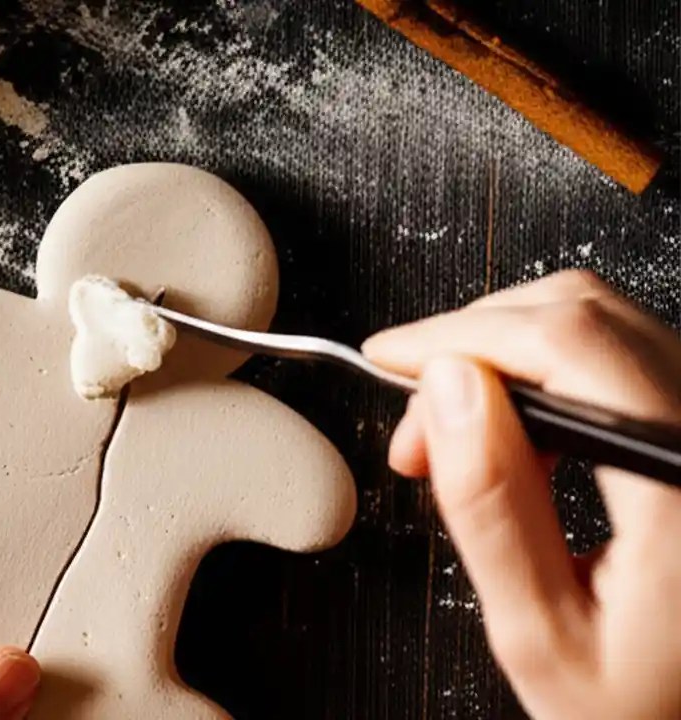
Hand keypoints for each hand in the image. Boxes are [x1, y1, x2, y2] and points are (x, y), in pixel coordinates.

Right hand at [363, 270, 680, 719]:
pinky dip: (552, 379)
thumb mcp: (544, 635)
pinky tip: (516, 440)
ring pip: (605, 327)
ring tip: (457, 441)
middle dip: (473, 349)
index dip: (461, 335)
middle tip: (416, 428)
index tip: (391, 360)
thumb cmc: (647, 711)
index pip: (568, 345)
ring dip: (509, 360)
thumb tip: (445, 389)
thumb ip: (492, 507)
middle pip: (585, 316)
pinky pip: (627, 362)